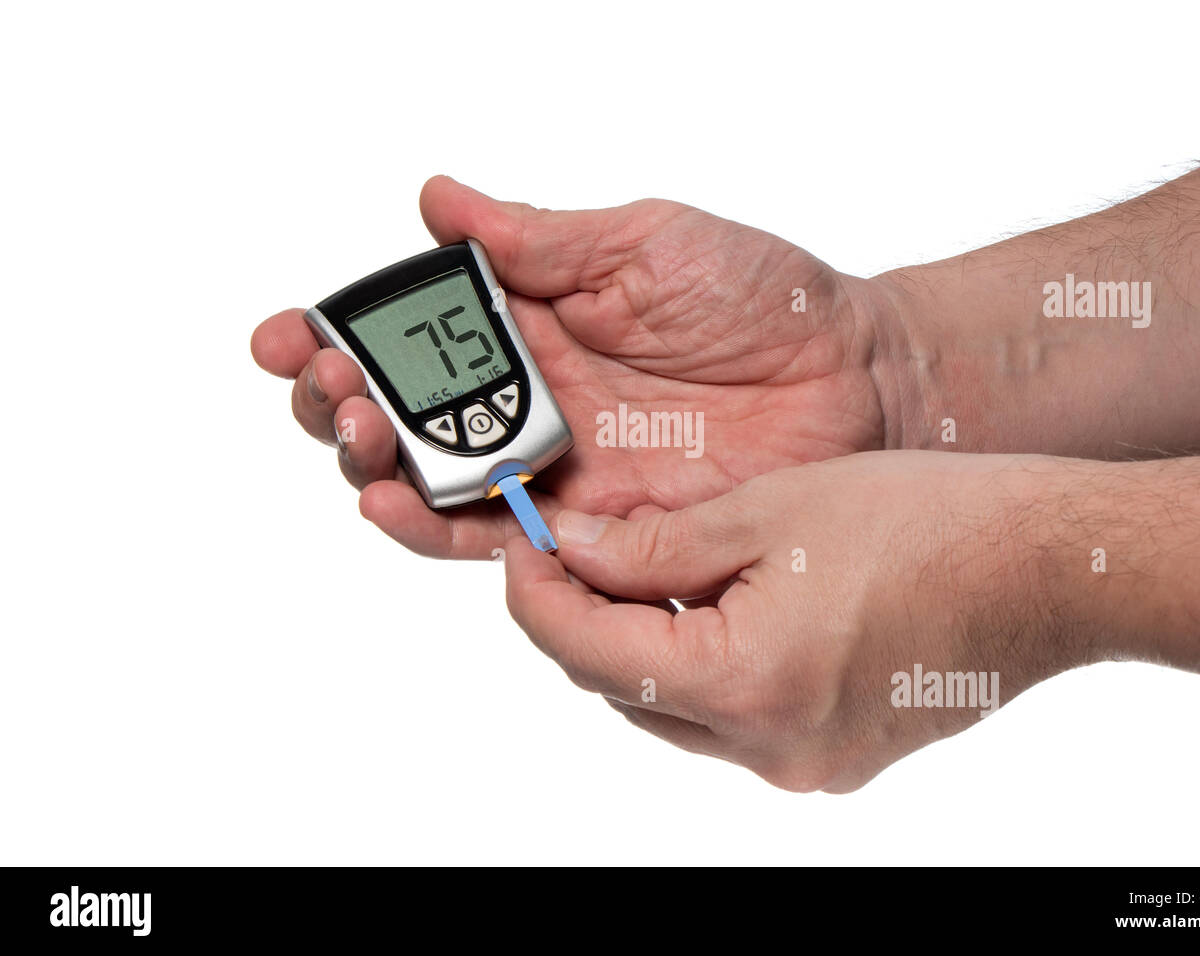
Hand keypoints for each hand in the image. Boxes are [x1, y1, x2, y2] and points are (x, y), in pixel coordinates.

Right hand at [250, 177, 890, 557]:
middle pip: (405, 417)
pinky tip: (399, 508)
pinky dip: (440, 531)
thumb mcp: (646, 244)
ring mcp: (556, 469)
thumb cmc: (761, 296)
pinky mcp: (592, 529)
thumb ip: (542, 241)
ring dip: (378, 469)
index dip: (340, 338)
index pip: (413, 338)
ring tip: (354, 445)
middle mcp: (529, 401)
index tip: (288, 337)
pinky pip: (500, 541)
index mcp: (531, 325)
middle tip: (329, 393)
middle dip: (343, 406)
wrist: (851, 377)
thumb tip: (437, 201)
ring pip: (436, 484)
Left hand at [503, 451, 1086, 791]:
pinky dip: (710, 666)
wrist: (1047, 568)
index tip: (521, 547)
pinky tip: (729, 604)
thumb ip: (652, 545)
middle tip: (580, 549)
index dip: (537, 596)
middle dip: (590, 619)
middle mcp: (770, 751)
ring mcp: (808, 765)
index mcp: (744, 686)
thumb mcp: (767, 511)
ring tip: (658, 567)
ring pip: (680, 710)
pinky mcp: (837, 759)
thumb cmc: (925, 523)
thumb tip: (569, 551)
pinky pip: (736, 720)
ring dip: (651, 645)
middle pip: (628, 690)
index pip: (587, 654)